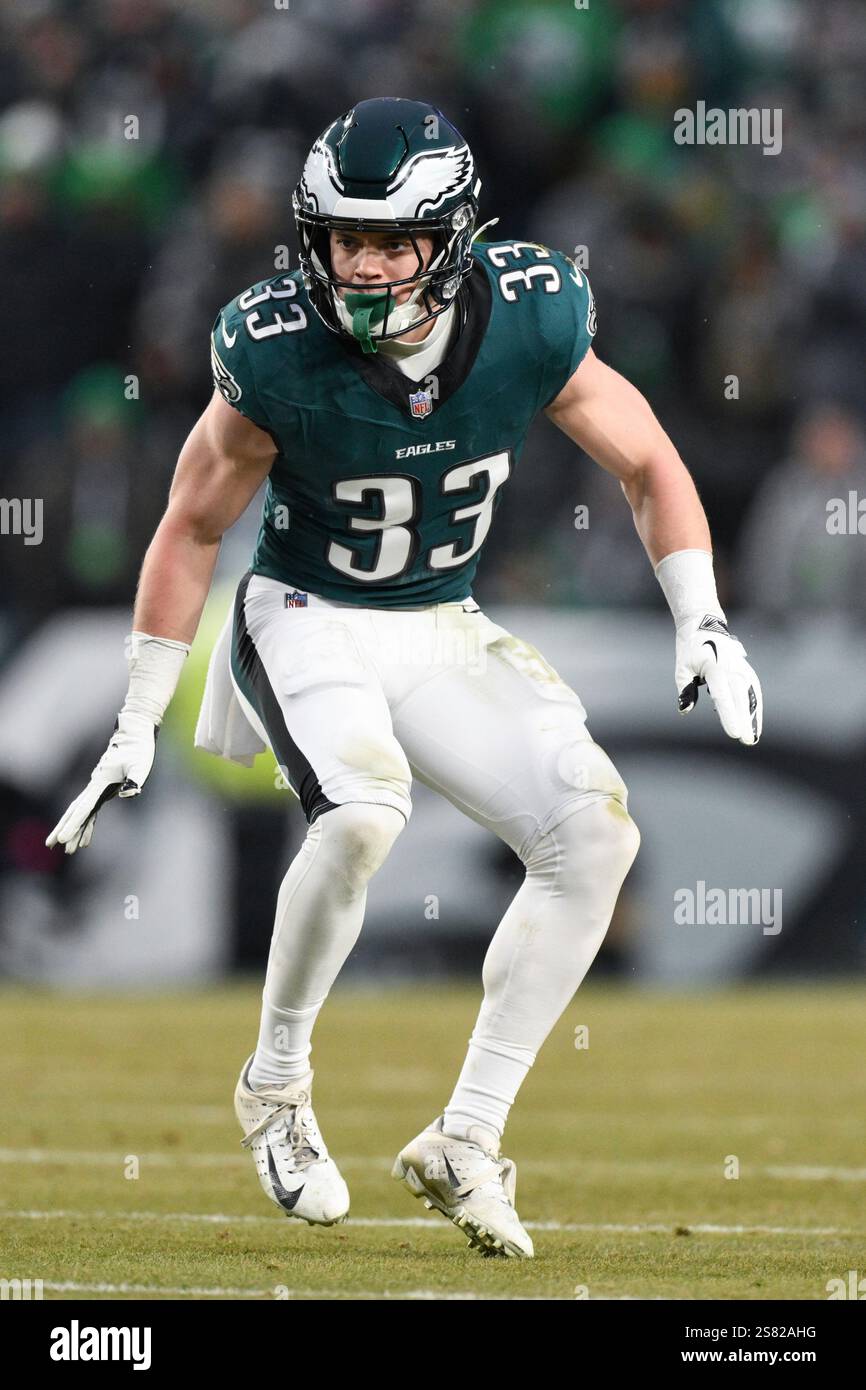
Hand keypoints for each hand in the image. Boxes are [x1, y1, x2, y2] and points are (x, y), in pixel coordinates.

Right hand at [46, 711, 158, 853]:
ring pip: (81, 812)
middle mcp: (95, 786)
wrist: (135, 733)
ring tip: (67, 850)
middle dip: (63, 828)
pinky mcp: (105, 789)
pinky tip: (86, 839)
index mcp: (100, 782)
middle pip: (74, 811)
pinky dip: (87, 824)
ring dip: (73, 830)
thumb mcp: (140, 764)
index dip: (73, 825)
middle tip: (50, 845)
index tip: (62, 839)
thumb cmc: (139, 748)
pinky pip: (92, 811)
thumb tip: (128, 793)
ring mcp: (98, 787)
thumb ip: (134, 780)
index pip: (83, 808)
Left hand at [675, 614, 761, 744]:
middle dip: (745, 720)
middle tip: (746, 741)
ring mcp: (741, 668)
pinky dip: (755, 706)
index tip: (734, 733)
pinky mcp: (746, 670)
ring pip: (751, 695)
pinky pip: (753, 690)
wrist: (704, 624)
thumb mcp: (682, 667)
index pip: (723, 696)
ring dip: (754, 716)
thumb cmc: (690, 648)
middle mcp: (732, 668)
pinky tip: (754, 722)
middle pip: (741, 698)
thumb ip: (685, 689)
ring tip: (754, 737)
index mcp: (715, 667)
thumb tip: (685, 709)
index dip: (729, 715)